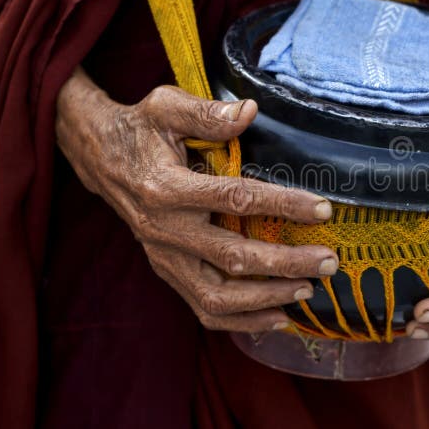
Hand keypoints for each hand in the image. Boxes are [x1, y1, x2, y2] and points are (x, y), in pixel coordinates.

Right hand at [55, 66, 337, 332]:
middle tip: (329, 261)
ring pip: (218, 295)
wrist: (100, 158)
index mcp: (166, 188)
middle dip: (286, 263)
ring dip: (267, 299)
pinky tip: (278, 317)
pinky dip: (242, 321)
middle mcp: (164, 231)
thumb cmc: (140, 129)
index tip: (322, 209)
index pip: (234, 199)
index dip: (281, 205)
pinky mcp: (166, 271)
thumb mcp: (165, 106)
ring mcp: (164, 257)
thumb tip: (249, 110)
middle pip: (233, 257)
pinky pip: (204, 309)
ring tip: (309, 290)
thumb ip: (205, 112)